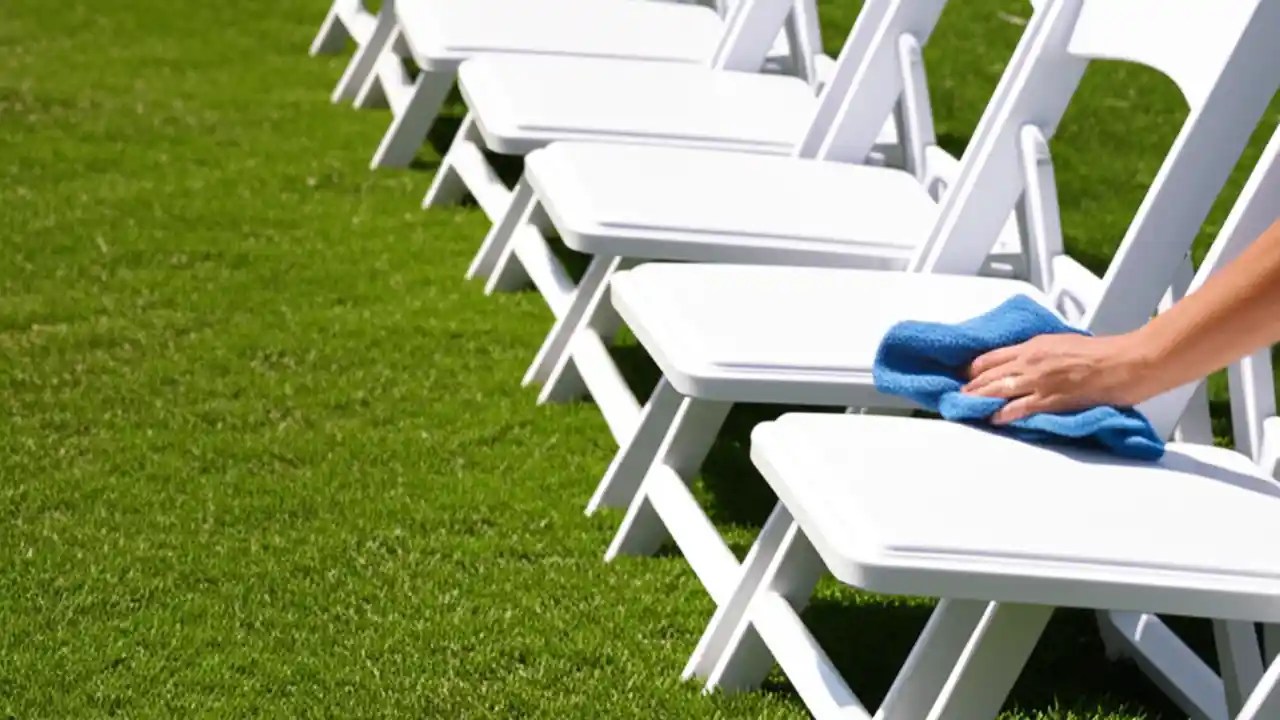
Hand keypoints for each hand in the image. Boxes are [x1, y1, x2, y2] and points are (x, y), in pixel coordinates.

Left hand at [962, 333, 1153, 424]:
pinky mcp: (1051, 399)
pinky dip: (1003, 414)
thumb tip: (1024, 363)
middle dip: (971, 385)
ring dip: (979, 399)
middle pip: (990, 374)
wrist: (1124, 363)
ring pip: (998, 390)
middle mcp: (1031, 361)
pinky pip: (1019, 408)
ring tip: (966, 406)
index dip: (974, 368)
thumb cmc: (1100, 353)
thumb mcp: (1061, 343)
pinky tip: (992, 418)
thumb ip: (1038, 353)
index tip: (964, 375)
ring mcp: (1039, 381)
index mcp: (1033, 345)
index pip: (992, 356)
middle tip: (958, 394)